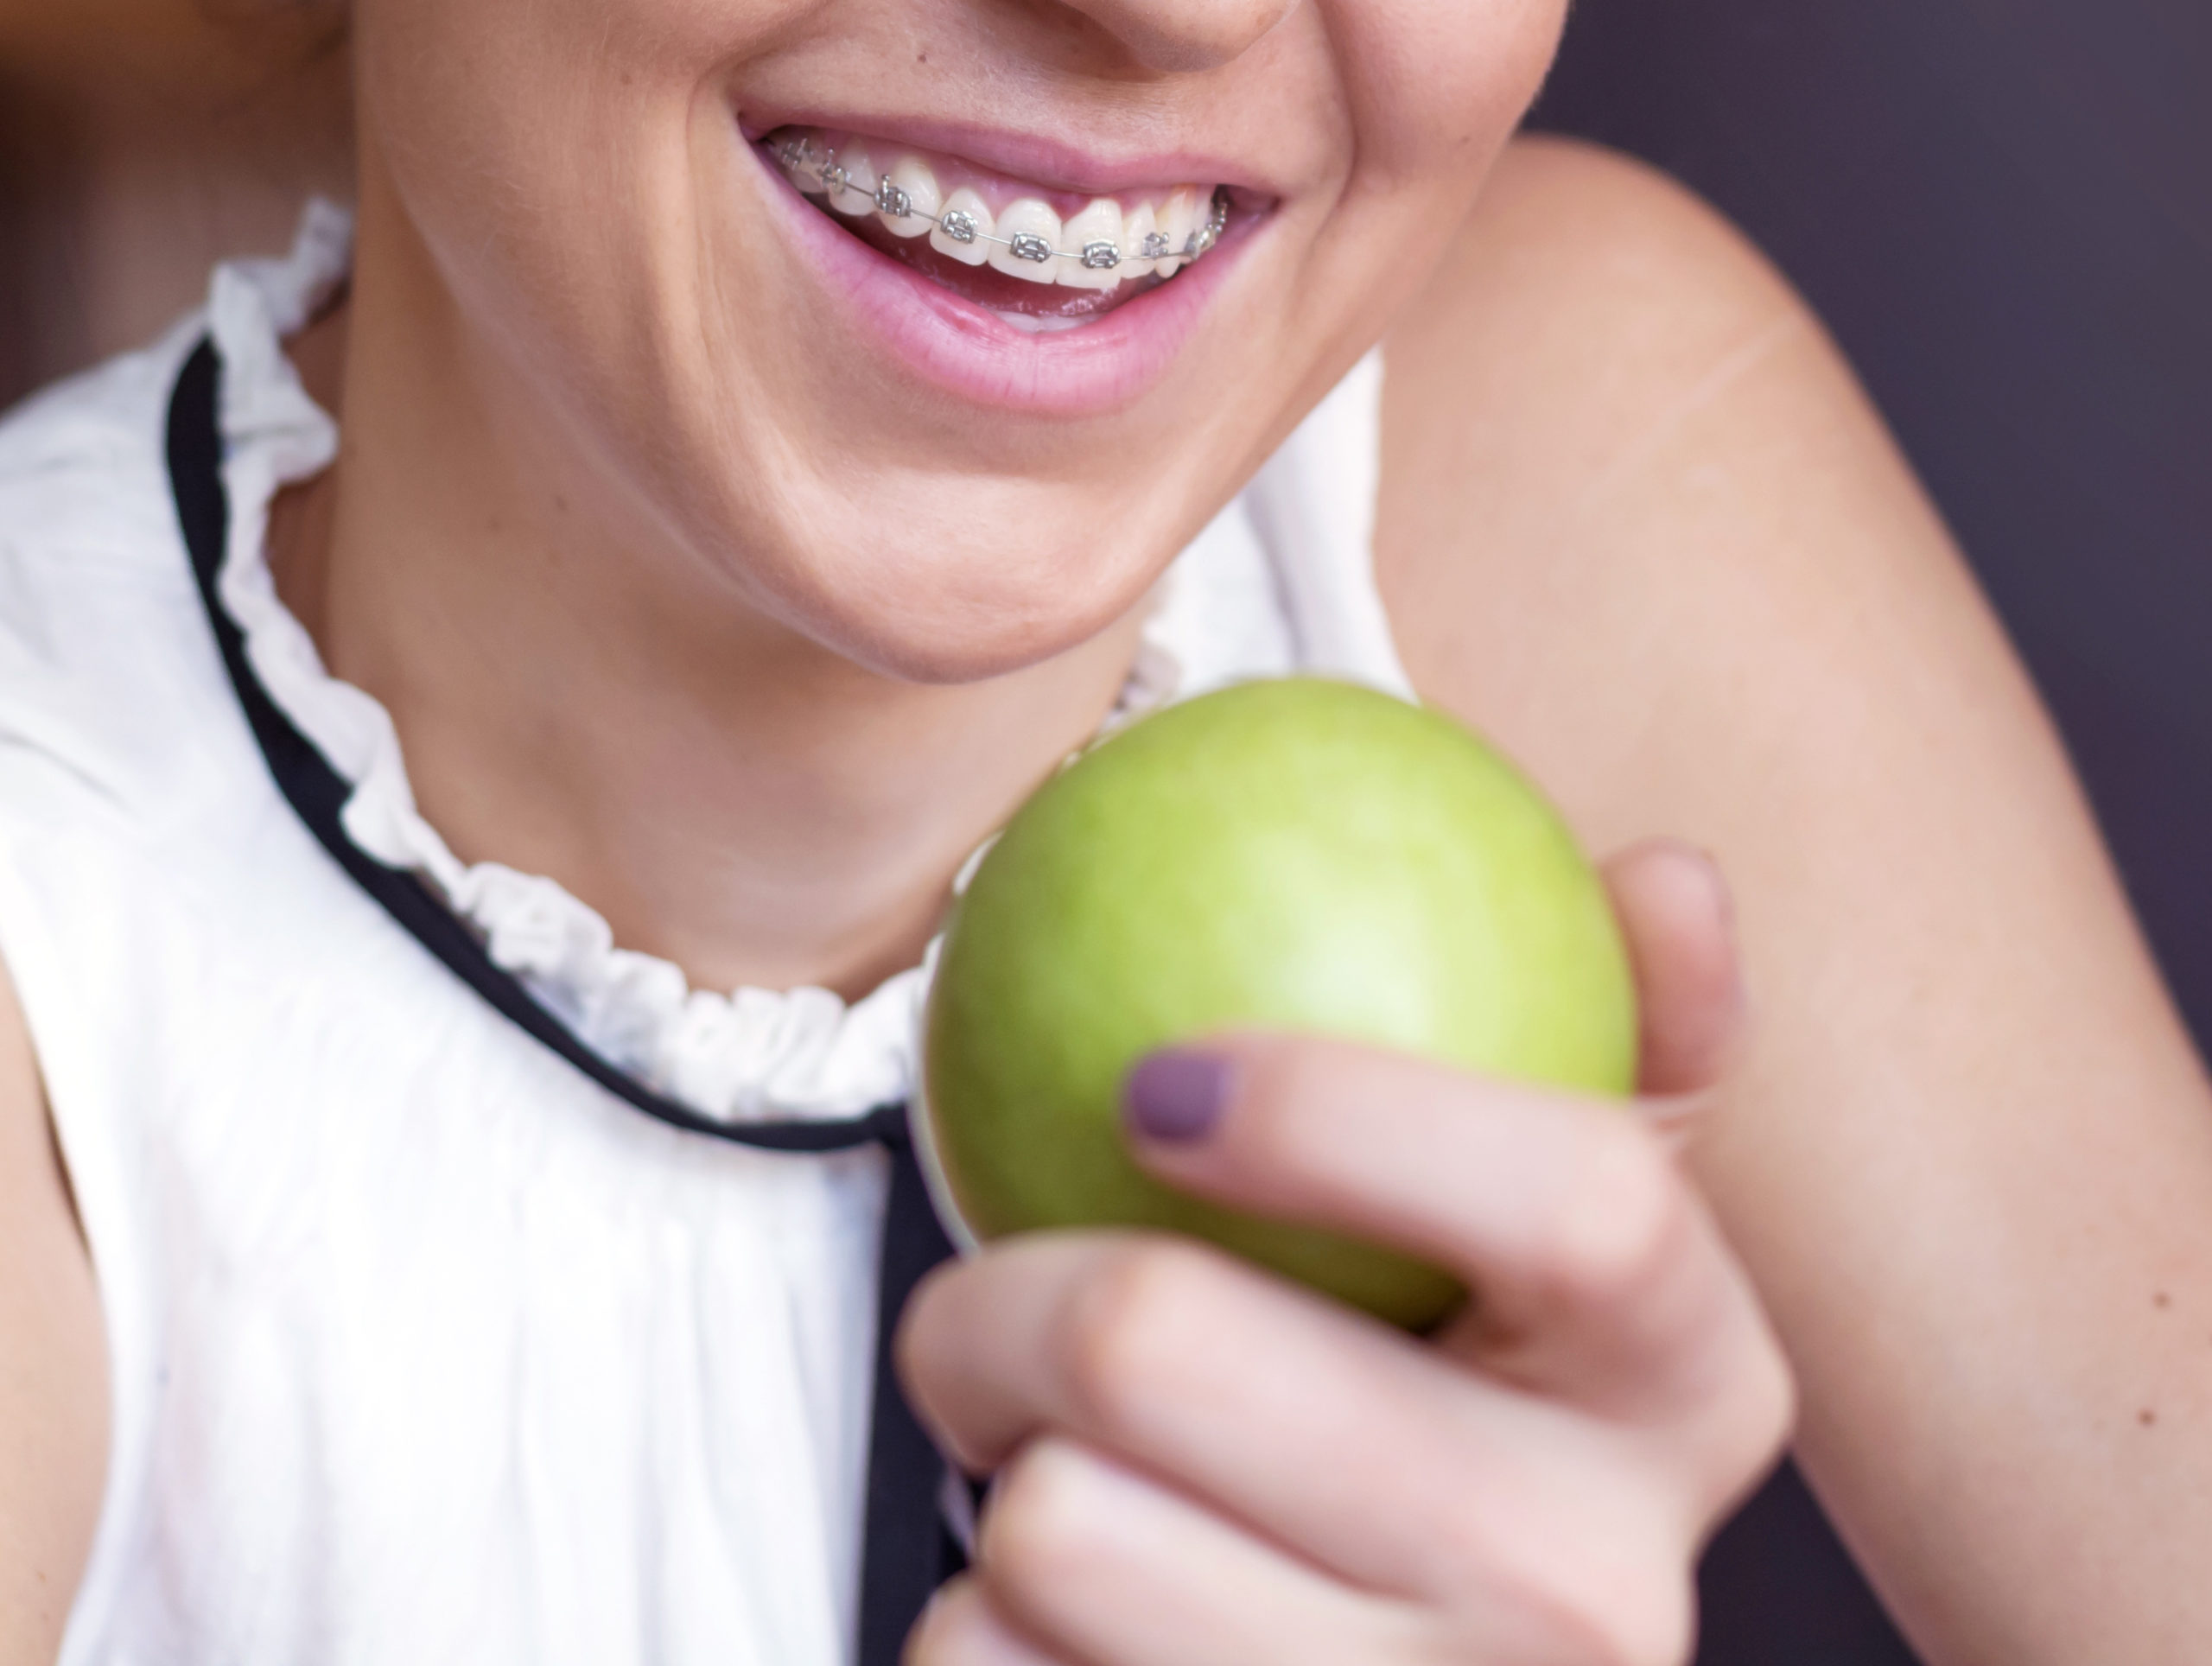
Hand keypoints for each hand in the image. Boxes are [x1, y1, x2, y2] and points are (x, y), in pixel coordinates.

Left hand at [896, 840, 1791, 1665]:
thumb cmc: (1451, 1435)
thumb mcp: (1565, 1263)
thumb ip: (1625, 1047)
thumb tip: (1674, 873)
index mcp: (1692, 1402)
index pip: (1578, 1205)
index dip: (1343, 1109)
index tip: (1157, 1078)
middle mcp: (1589, 1593)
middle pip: (1163, 1339)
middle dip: (998, 1297)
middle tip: (995, 1299)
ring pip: (1046, 1518)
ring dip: (983, 1467)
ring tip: (1048, 1461)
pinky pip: (983, 1665)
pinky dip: (974, 1627)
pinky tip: (1059, 1620)